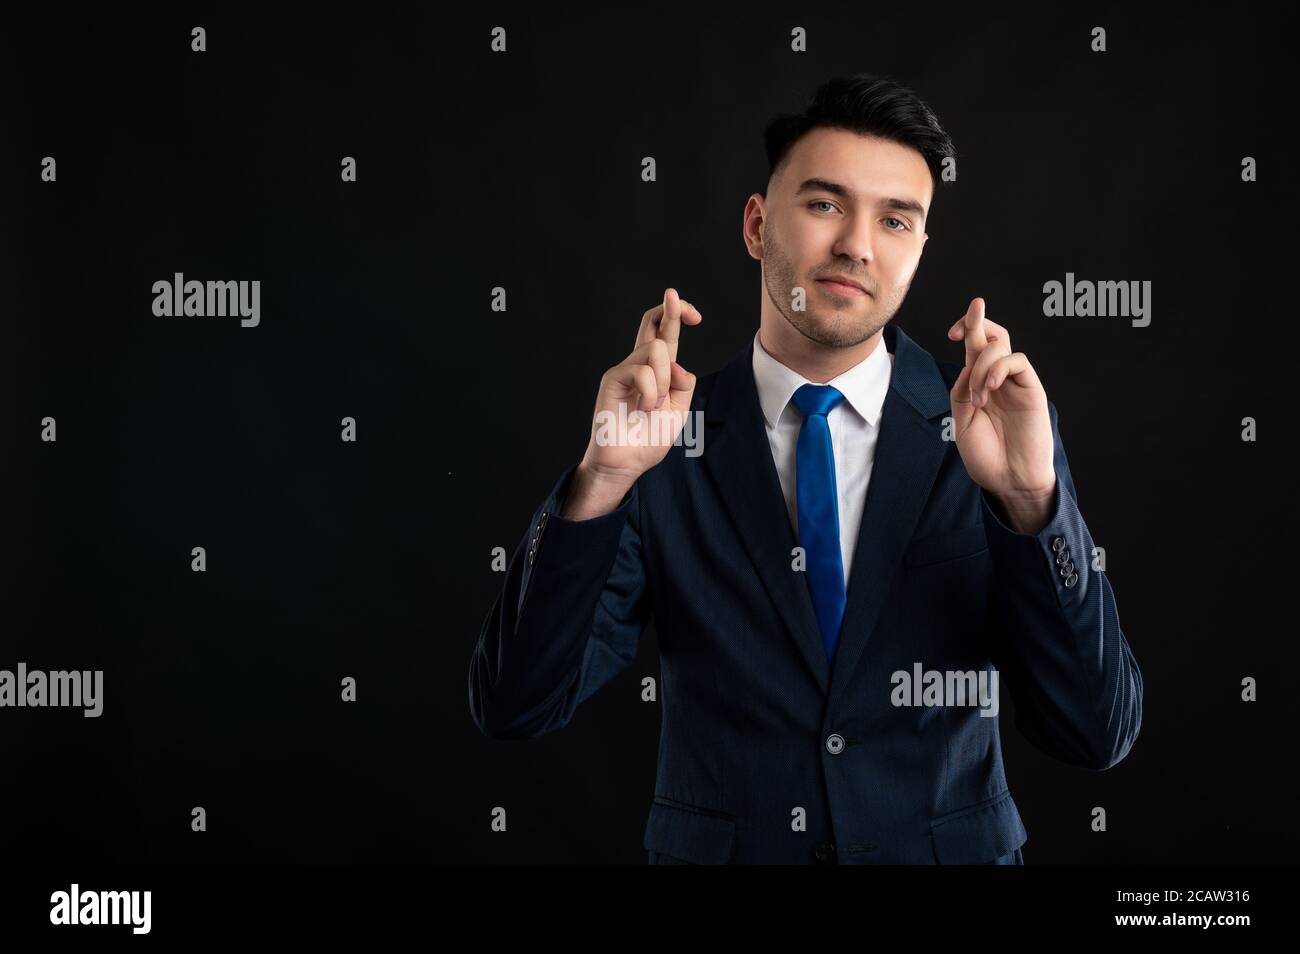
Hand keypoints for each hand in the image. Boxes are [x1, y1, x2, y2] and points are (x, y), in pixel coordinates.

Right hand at [564, 288, 701, 518]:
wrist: (627, 463)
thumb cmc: (649, 438)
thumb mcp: (679, 410)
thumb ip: (683, 385)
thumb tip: (676, 365)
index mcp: (656, 370)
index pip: (663, 332)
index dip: (677, 314)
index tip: (696, 316)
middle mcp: (638, 364)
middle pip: (653, 322)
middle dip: (674, 314)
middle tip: (686, 316)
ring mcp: (624, 370)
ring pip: (656, 350)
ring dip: (664, 382)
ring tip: (653, 406)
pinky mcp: (613, 379)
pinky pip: (642, 372)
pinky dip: (651, 394)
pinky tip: (643, 410)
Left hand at [947, 297, 1055, 520]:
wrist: (1009, 480)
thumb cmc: (987, 456)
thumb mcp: (962, 421)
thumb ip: (962, 391)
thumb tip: (967, 365)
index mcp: (979, 385)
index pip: (975, 346)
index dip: (967, 328)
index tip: (951, 332)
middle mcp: (998, 379)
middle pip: (992, 336)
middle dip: (974, 323)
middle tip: (957, 331)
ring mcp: (1016, 383)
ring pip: (1001, 347)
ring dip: (981, 366)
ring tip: (978, 398)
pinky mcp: (1032, 390)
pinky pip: (1018, 362)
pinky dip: (999, 369)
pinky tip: (990, 389)